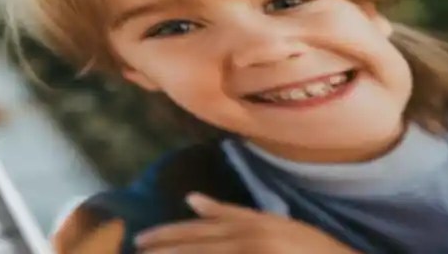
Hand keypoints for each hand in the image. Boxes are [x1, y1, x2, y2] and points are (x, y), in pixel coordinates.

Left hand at [134, 193, 360, 253]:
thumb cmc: (310, 248)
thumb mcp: (272, 223)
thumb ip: (230, 213)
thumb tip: (191, 199)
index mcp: (249, 227)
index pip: (199, 231)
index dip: (168, 235)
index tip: (141, 240)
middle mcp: (250, 242)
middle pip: (199, 248)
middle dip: (165, 251)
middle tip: (138, 252)